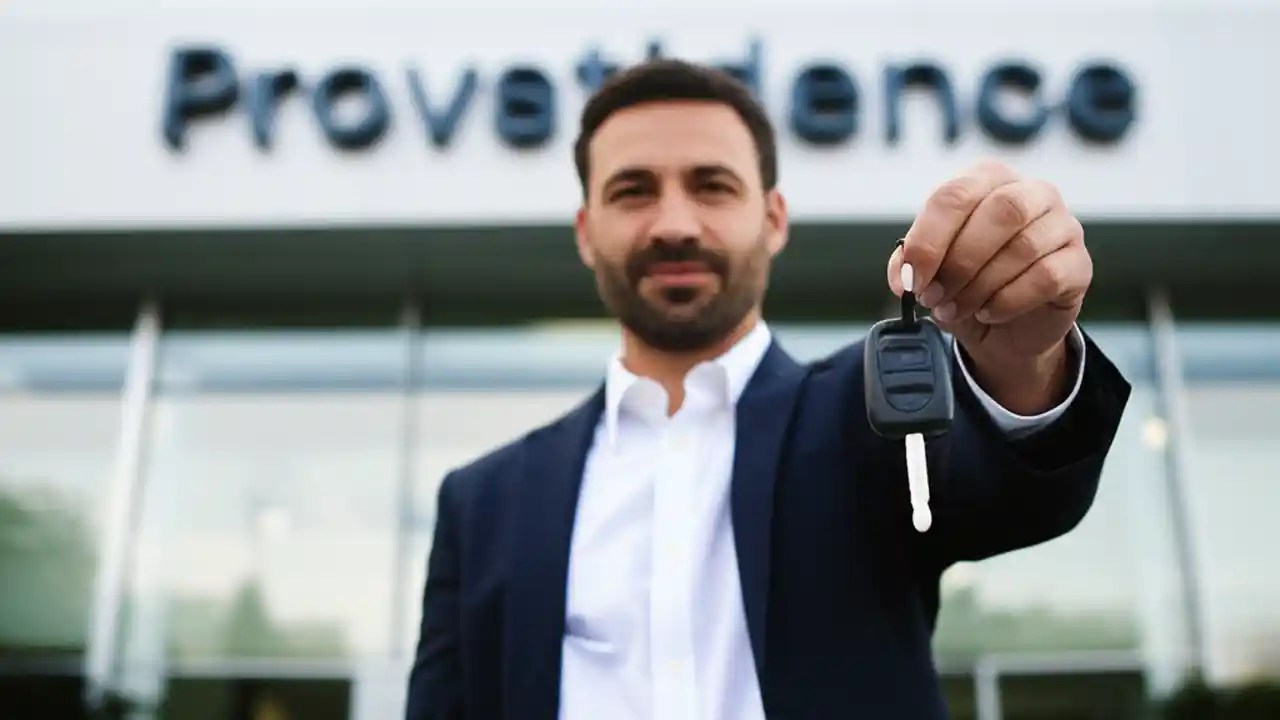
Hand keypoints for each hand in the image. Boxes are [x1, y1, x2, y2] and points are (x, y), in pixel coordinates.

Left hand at [887, 160, 1089, 413]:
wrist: (1007, 329)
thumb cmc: (967, 285)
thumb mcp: (931, 271)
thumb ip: (911, 262)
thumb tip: (904, 274)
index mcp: (987, 180)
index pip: (956, 194)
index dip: (929, 240)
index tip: (912, 279)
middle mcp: (1031, 192)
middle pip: (1000, 212)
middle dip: (959, 262)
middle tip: (936, 297)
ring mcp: (1062, 225)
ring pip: (1024, 247)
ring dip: (980, 286)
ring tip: (958, 309)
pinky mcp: (1079, 263)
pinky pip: (1046, 276)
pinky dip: (1008, 301)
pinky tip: (989, 313)